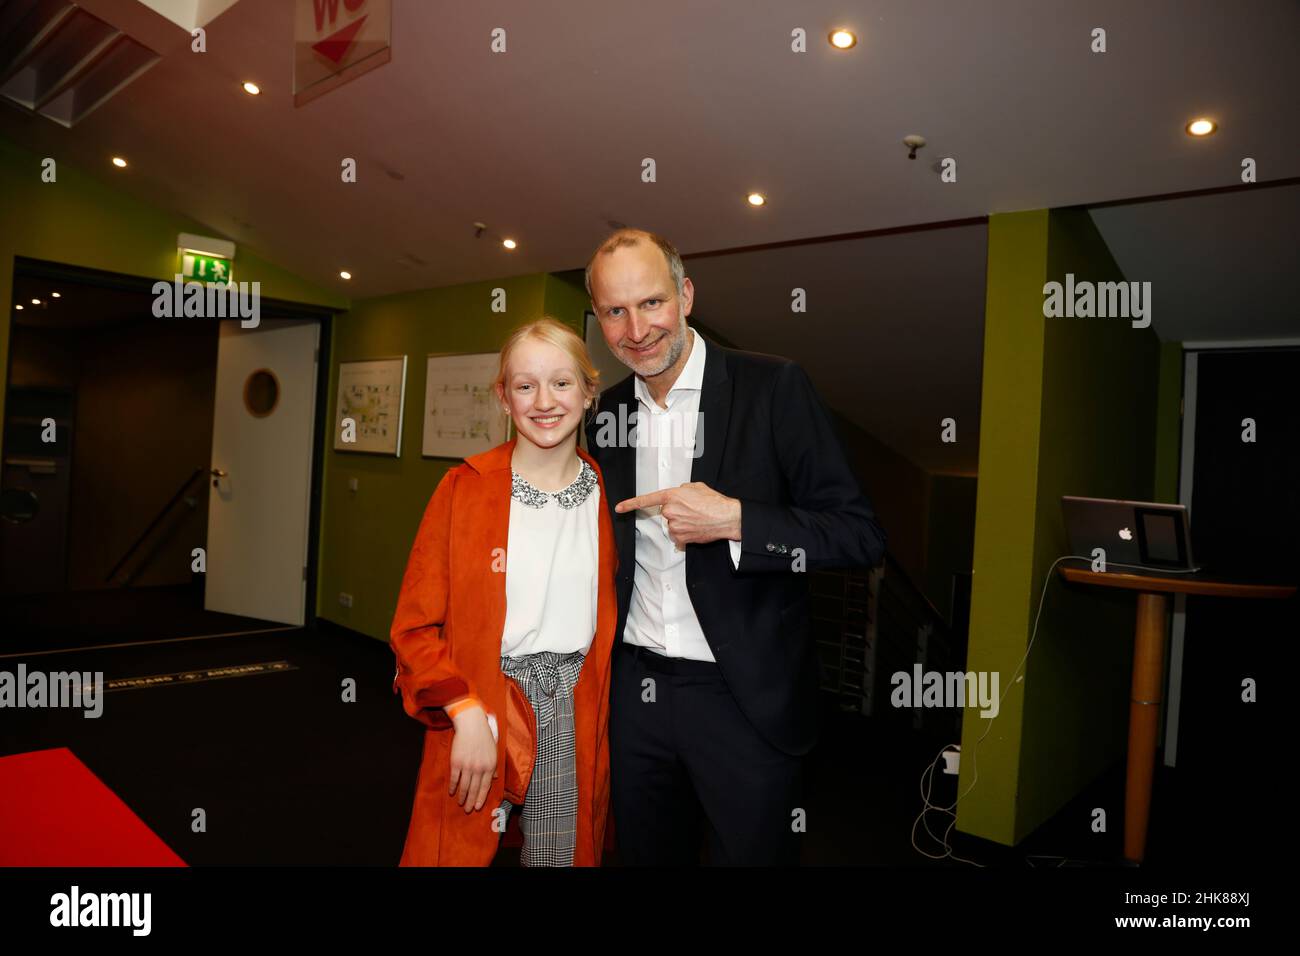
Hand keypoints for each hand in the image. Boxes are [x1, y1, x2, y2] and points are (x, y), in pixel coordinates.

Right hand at [448, 707, 497, 812]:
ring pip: (464, 786)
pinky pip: (455, 779)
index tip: (477, 807)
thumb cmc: (484, 737)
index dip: (480, 798)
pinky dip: (453, 787)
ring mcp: (467, 766)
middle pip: (474, 789)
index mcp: (489, 766)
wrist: (472, 725)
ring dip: (462, 797)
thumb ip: (493, 767)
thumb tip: (494, 779)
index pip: (485, 787)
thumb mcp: (493, 752)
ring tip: (460, 803)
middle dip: (470, 801)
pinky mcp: (456, 762)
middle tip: (468, 811)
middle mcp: (479, 768)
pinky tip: (452, 792)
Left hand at [615, 482, 741, 548]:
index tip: (619, 507)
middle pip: (666, 513)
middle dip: (676, 511)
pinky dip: (686, 535)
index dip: (630, 504)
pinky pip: (678, 537)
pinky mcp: (680, 538)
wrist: (726, 517)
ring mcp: (674, 526)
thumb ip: (682, 490)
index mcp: (672, 496)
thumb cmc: (714, 502)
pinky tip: (696, 529)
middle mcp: (670, 511)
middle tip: (692, 510)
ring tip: (697, 519)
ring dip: (682, 523)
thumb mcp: (696, 487)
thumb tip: (679, 495)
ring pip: (672, 525)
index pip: (646, 500)